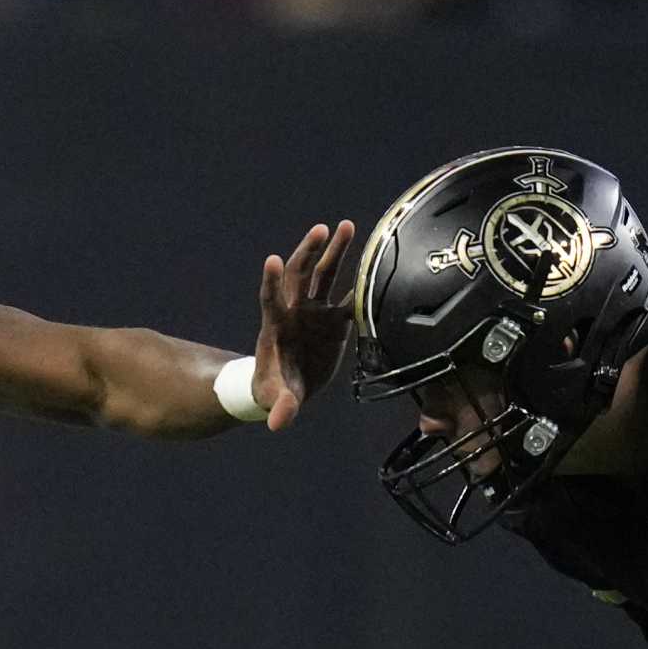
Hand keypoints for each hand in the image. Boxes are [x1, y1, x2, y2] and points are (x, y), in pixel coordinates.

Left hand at [254, 220, 356, 430]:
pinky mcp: (333, 321)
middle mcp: (295, 311)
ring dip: (334, 251)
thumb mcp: (276, 398)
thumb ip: (281, 407)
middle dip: (309, 252)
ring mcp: (314, 312)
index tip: (274, 260)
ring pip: (324, 275)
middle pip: (300, 275)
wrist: (286, 388)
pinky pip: (349, 296)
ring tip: (347, 226)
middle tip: (322, 230)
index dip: (272, 280)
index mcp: (277, 326)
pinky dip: (361, 281)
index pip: (271, 298)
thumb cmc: (273, 390)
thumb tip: (277, 423)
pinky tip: (377, 261)